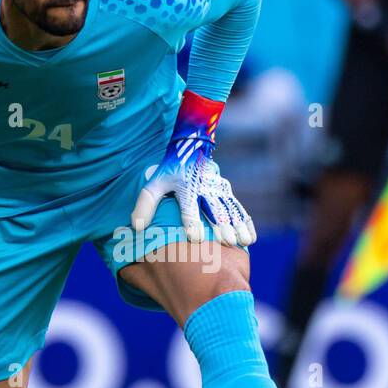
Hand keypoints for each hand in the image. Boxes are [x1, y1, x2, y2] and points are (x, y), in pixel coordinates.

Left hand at [131, 90, 255, 245]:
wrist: (191, 146)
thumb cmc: (170, 170)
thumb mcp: (155, 183)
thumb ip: (146, 204)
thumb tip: (137, 227)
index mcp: (186, 187)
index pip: (189, 206)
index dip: (191, 221)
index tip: (195, 238)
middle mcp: (205, 188)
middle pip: (215, 209)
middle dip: (222, 225)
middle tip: (228, 241)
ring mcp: (219, 189)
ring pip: (230, 210)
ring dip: (238, 226)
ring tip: (243, 242)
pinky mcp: (227, 191)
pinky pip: (238, 208)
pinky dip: (246, 223)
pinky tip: (251, 238)